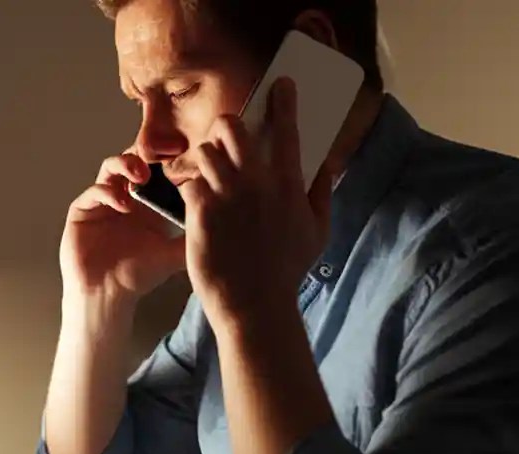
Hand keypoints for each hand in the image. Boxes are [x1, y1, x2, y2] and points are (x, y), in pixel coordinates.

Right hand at [60, 153, 185, 301]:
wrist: (108, 296)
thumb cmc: (139, 276)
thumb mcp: (173, 253)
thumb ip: (193, 236)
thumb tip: (222, 219)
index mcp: (145, 201)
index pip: (154, 168)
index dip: (165, 158)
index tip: (180, 155)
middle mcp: (122, 196)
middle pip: (131, 159)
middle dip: (144, 155)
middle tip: (158, 162)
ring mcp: (100, 202)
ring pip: (110, 168)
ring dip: (124, 165)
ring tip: (140, 176)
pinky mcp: (81, 211)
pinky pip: (93, 192)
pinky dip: (108, 192)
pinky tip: (123, 205)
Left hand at [178, 77, 334, 332]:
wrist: (253, 303)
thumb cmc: (287, 270)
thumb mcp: (318, 231)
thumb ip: (321, 193)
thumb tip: (327, 163)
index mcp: (288, 185)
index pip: (287, 130)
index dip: (284, 102)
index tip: (281, 85)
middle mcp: (256, 184)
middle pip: (232, 128)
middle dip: (228, 126)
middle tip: (228, 138)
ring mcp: (225, 197)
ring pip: (205, 152)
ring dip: (206, 159)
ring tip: (210, 174)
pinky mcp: (199, 213)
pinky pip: (190, 184)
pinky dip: (193, 189)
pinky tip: (198, 202)